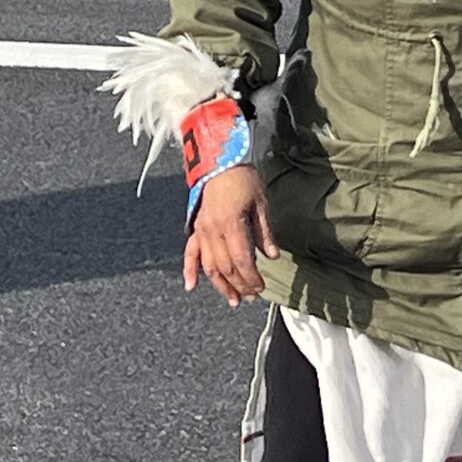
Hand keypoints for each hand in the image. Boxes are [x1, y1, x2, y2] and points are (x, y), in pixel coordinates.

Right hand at [183, 165, 277, 306]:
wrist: (222, 162)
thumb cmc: (244, 179)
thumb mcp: (260, 203)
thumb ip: (264, 232)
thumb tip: (272, 256)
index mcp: (231, 224)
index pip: (241, 260)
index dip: (251, 278)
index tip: (261, 287)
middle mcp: (213, 230)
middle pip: (226, 267)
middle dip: (240, 285)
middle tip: (252, 297)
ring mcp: (202, 230)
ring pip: (209, 266)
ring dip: (220, 285)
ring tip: (233, 300)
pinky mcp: (196, 228)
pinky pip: (190, 253)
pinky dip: (189, 270)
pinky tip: (191, 286)